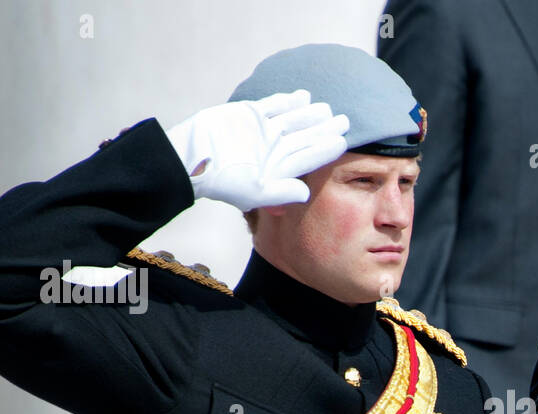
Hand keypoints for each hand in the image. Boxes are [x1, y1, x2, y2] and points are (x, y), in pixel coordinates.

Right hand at [164, 90, 349, 210]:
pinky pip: (273, 106)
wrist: (191, 157)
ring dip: (310, 114)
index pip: (307, 158)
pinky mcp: (248, 115)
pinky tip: (303, 96)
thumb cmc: (222, 180)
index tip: (343, 142)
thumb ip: (282, 193)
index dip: (324, 150)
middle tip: (346, 121)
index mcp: (277, 168)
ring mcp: (261, 131)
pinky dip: (287, 100)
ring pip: (292, 120)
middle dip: (324, 129)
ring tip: (328, 109)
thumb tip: (306, 194)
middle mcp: (272, 150)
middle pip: (304, 137)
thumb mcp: (254, 192)